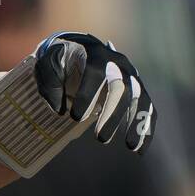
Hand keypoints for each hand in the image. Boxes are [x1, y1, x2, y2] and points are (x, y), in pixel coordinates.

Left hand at [33, 31, 155, 152]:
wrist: (77, 46)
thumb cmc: (59, 57)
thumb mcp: (47, 62)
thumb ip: (50, 82)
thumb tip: (59, 109)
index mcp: (94, 54)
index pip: (95, 74)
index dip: (87, 96)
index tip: (75, 117)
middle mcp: (117, 63)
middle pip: (121, 87)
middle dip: (113, 114)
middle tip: (101, 138)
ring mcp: (131, 75)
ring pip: (139, 98)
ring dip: (136, 123)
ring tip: (129, 146)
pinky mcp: (137, 88)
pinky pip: (147, 107)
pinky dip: (145, 127)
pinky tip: (139, 149)